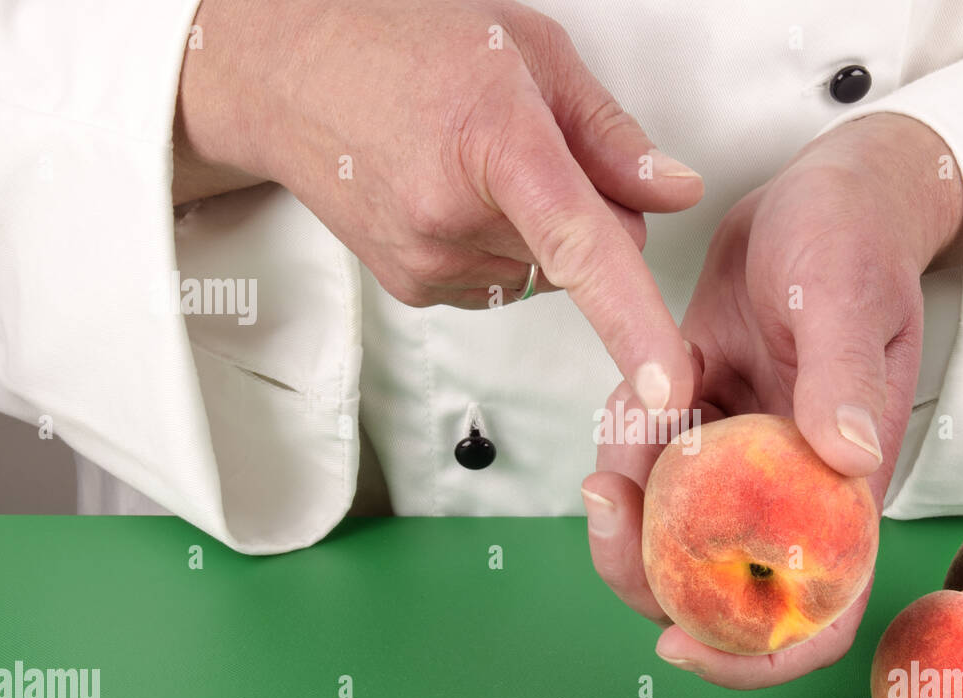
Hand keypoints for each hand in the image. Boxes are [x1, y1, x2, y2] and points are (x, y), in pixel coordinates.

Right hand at [173, 0, 701, 412]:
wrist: (286, 74)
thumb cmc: (400, 43)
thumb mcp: (528, 52)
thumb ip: (611, 133)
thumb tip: (675, 192)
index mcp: (496, 144)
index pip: (584, 248)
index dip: (635, 324)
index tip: (667, 388)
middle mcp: (455, 218)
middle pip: (592, 253)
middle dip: (591, 212)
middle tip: (532, 150)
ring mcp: (430, 263)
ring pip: (550, 274)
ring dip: (541, 232)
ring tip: (474, 164)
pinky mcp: (416, 290)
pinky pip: (505, 284)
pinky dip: (502, 249)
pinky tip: (455, 197)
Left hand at [583, 113, 962, 687]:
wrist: (825, 192)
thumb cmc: (855, 238)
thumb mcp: (848, 296)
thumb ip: (846, 376)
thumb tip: (847, 460)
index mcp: (842, 488)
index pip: (816, 614)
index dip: (754, 656)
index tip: (676, 647)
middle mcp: (790, 489)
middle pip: (717, 589)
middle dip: (645, 573)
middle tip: (604, 503)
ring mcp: (744, 461)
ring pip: (670, 532)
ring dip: (625, 498)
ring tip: (625, 415)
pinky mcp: (706, 420)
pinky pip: (648, 464)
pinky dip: (623, 441)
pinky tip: (632, 392)